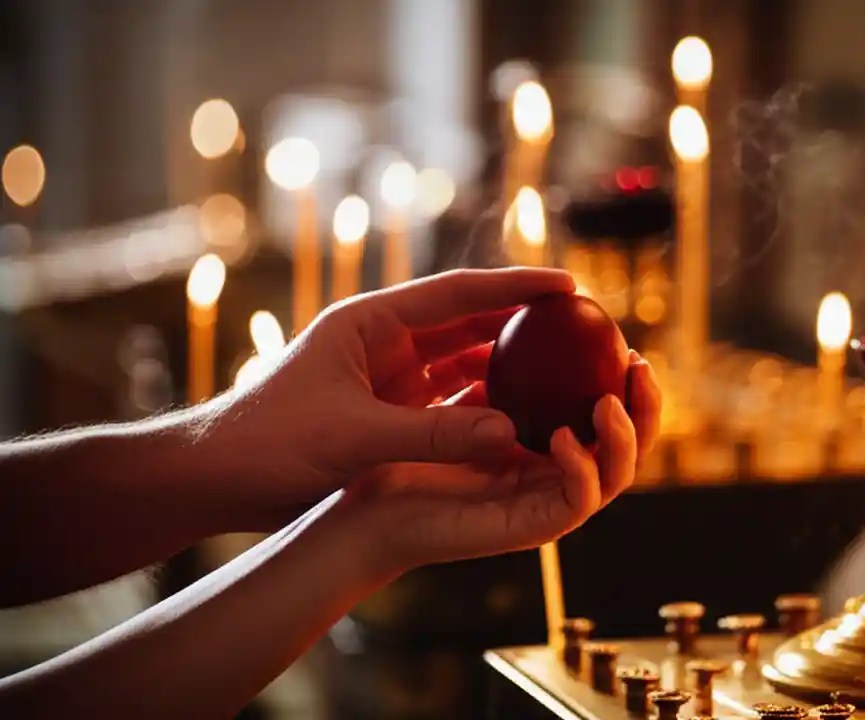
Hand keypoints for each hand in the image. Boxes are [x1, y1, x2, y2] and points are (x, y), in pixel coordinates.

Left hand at [206, 267, 659, 539]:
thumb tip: (509, 431)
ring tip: (566, 369)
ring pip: (463, 363)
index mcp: (370, 322)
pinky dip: (486, 406)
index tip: (568, 286)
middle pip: (469, 322)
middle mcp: (384, 343)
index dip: (517, 287)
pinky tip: (524, 417)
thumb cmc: (266, 444)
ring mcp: (387, 378)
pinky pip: (450, 402)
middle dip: (524, 322)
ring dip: (511, 366)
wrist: (212, 478)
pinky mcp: (386, 414)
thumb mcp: (352, 437)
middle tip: (581, 325)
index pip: (458, 294)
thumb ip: (431, 434)